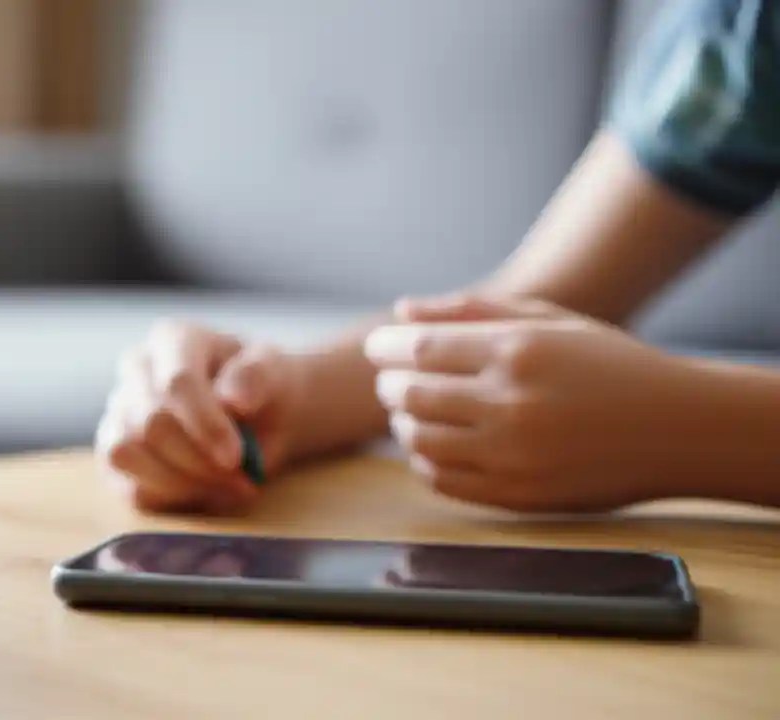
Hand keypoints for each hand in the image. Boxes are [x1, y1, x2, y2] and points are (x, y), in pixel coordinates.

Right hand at [96, 320, 306, 514]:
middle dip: (197, 461)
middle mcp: (136, 370)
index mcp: (172, 339)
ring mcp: (120, 411)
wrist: (260, 415)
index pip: (175, 382)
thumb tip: (234, 398)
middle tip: (244, 479)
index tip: (236, 457)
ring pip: (125, 454)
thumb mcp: (273, 372)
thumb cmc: (262, 387)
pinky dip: (172, 497)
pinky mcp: (117, 454)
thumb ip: (256, 376)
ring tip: (226, 487)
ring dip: (180, 482)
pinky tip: (207, 492)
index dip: (204, 425)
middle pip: (149, 424)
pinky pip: (128, 485)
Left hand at [364, 294, 701, 512]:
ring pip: (418, 440)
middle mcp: (512, 402)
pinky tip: (433, 446)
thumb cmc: (608, 363)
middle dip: (389, 386)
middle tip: (391, 381)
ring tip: (410, 412)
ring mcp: (514, 454)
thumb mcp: (549, 319)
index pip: (418, 349)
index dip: (385, 348)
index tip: (377, 348)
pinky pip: (442, 480)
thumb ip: (471, 310)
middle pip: (411, 394)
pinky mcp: (518, 495)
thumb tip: (401, 312)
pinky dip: (424, 462)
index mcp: (518, 350)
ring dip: (402, 424)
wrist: (677, 428)